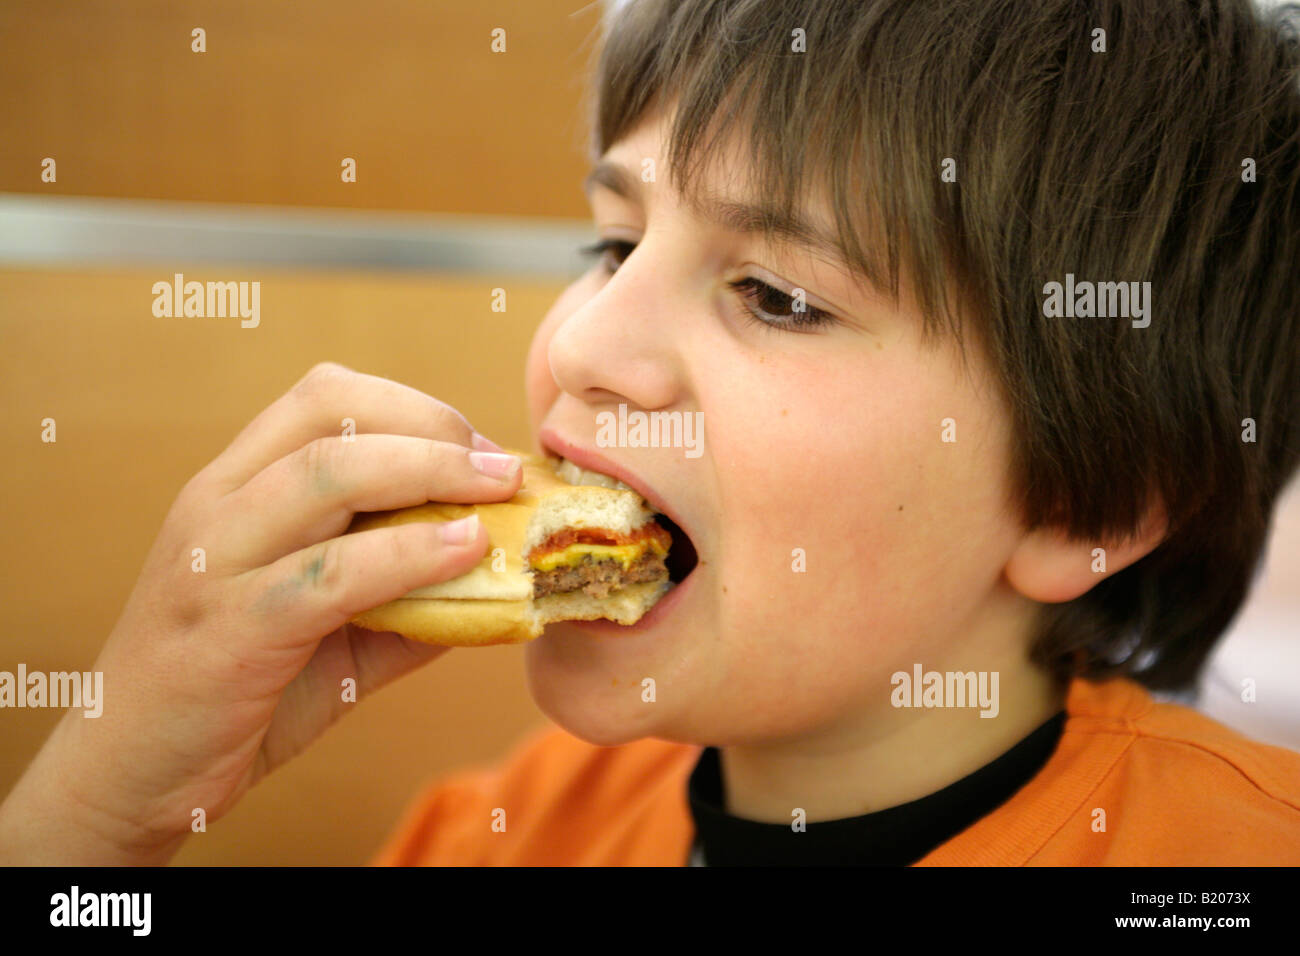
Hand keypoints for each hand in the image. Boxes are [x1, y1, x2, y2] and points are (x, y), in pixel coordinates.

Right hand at [0, 363, 522, 863]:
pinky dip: (406, 554)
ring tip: (497, 494)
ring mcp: (213, 562)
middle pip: (331, 414)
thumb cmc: (234, 692)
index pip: (325, 397)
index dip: (416, 408)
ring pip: (326, 475)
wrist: (129, 776)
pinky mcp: (226, 631)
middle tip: (501, 468)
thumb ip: (402, 595)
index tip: (479, 448)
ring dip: (430, 471)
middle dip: (432, 426)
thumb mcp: (324, 628)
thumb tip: (498, 578)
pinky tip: (464, 553)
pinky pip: (327, 573)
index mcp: (234, 486)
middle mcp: (215, 505)